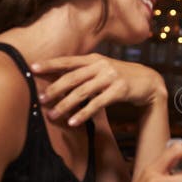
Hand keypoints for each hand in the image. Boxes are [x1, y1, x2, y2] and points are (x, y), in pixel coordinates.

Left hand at [31, 54, 167, 125]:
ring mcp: (111, 77)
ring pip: (82, 92)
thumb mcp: (103, 69)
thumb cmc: (121, 77)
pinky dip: (83, 113)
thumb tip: (59, 79)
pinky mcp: (119, 90)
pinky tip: (73, 122)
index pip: (68, 61)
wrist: (149, 81)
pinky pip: (97, 103)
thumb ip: (85, 71)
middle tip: (40, 99)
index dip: (50, 64)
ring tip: (53, 115)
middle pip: (72, 77)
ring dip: (65, 105)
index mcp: (94, 58)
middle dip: (54, 89)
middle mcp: (101, 65)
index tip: (32, 68)